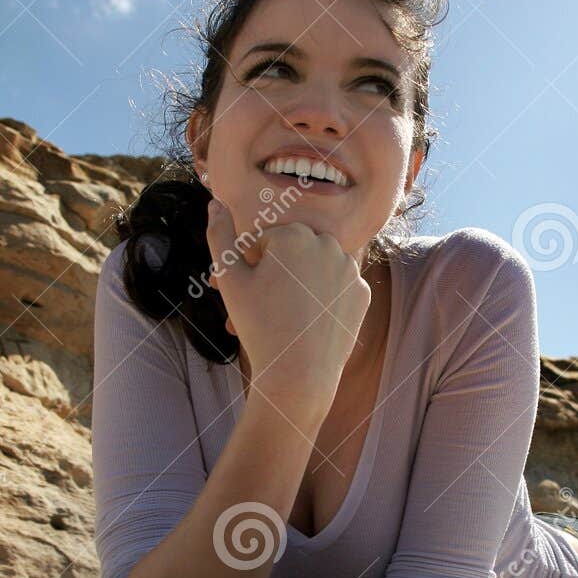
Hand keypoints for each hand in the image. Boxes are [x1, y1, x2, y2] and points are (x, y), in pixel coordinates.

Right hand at [203, 197, 370, 411]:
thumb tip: (216, 202)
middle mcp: (328, 244)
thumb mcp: (229, 279)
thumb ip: (220, 236)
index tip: (247, 290)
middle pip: (294, 249)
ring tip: (286, 310)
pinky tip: (310, 318)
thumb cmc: (259, 326)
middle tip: (265, 302)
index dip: (252, 264)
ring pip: (318, 265)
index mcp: (294, 235)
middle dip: (278, 268)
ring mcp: (350, 269)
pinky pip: (338, 285)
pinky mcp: (362, 293)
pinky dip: (324, 296)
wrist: (298, 375)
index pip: (266, 240)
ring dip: (302, 279)